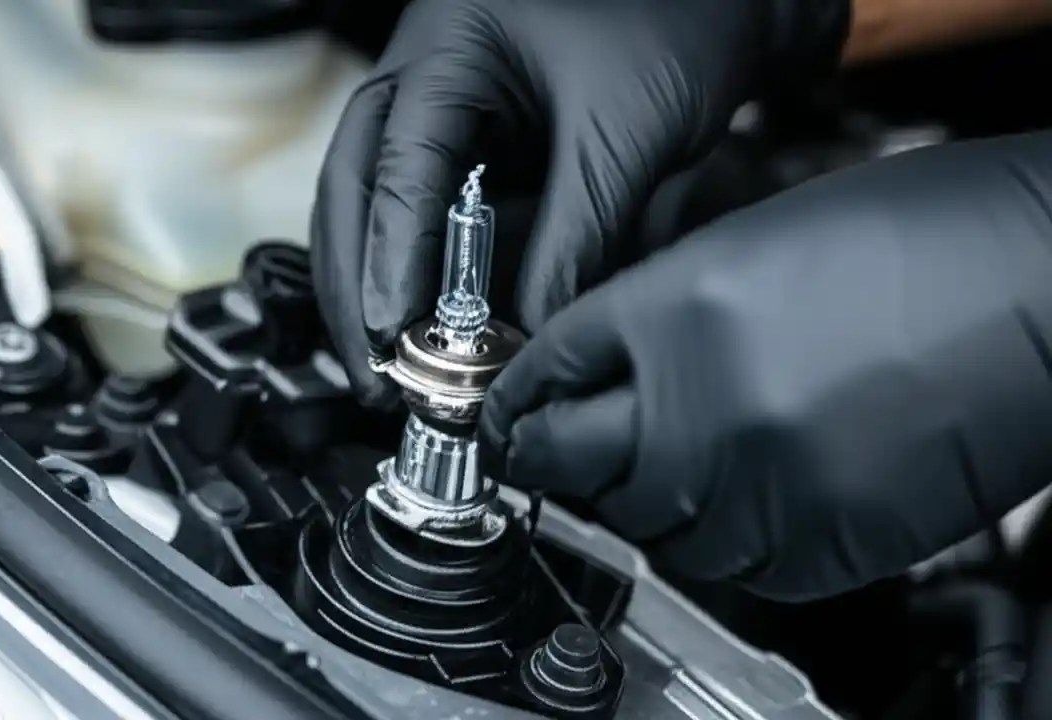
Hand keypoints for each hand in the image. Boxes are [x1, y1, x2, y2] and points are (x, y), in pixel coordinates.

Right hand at [311, 0, 850, 407]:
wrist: (722, 1)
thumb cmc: (675, 21)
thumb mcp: (627, 133)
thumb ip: (581, 236)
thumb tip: (536, 334)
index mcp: (447, 49)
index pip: (399, 167)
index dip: (390, 260)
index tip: (393, 336)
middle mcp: (424, 76)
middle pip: (354, 188)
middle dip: (353, 284)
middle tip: (371, 369)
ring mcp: (440, 110)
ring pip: (374, 205)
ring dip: (374, 285)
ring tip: (390, 365)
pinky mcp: (472, 143)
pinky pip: (426, 214)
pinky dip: (424, 272)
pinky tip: (433, 325)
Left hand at [480, 132, 1051, 600]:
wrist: (1047, 284)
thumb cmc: (927, 237)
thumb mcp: (758, 239)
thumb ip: (668, 305)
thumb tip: (612, 358)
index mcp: (676, 307)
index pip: (550, 366)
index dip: (517, 392)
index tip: (507, 410)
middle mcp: (702, 404)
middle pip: (574, 458)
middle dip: (552, 455)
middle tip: (549, 455)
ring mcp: (760, 485)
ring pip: (646, 528)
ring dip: (641, 504)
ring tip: (665, 475)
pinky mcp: (822, 547)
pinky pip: (730, 572)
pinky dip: (720, 546)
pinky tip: (738, 505)